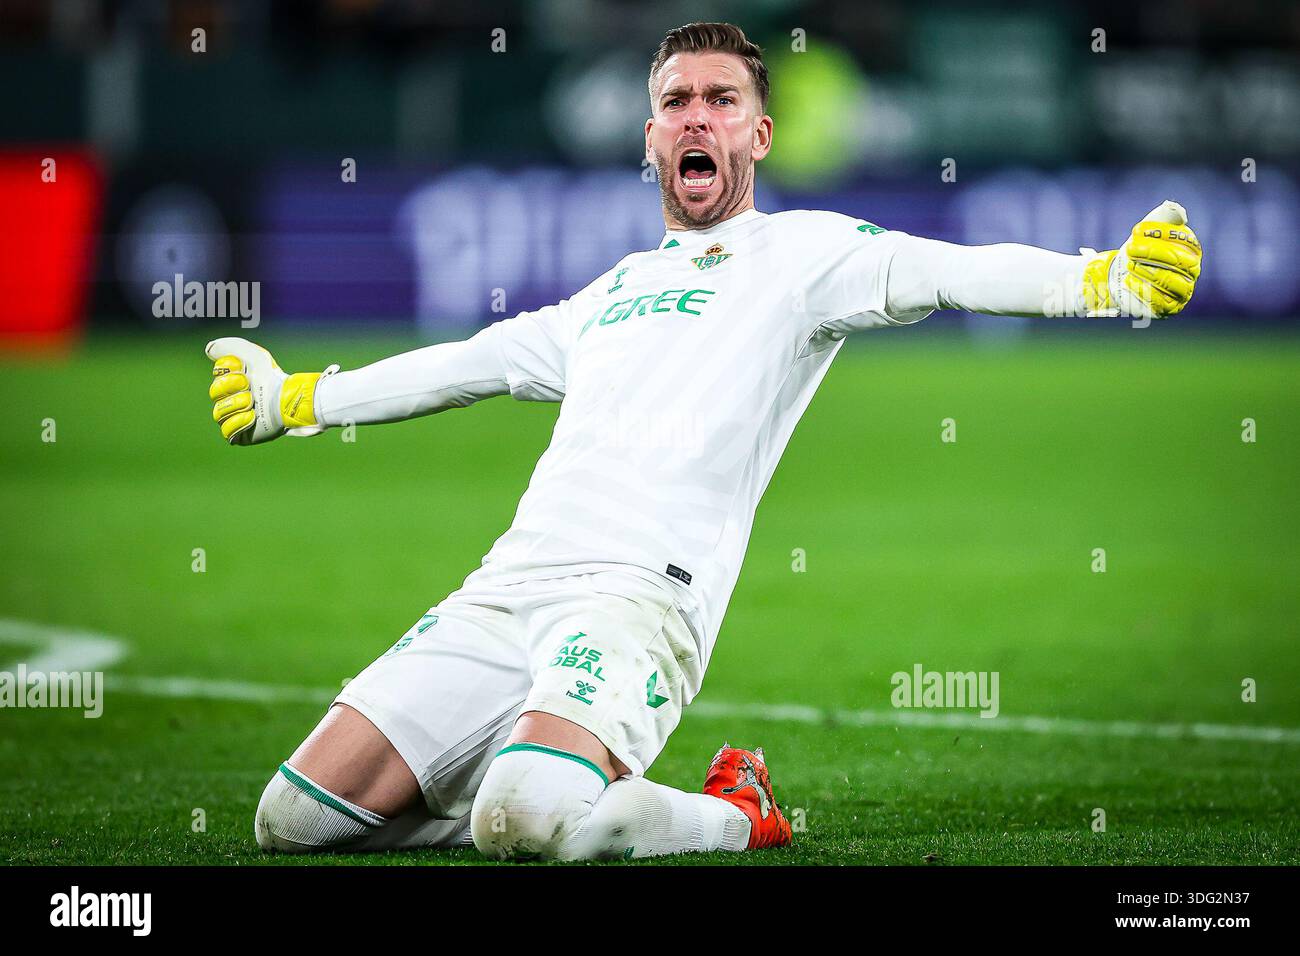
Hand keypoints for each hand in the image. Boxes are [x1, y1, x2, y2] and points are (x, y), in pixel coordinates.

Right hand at [206, 337, 336, 444]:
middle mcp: (229, 398)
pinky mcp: (240, 434)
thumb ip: (230, 347)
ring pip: (218, 413)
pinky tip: (253, 417)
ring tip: (252, 403)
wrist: (288, 399)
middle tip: (250, 388)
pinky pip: (226, 431)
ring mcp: (233, 417)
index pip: (217, 373)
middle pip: (214, 392)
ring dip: (236, 404)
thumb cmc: (272, 377)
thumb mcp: (254, 355)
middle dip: (232, 387)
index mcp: (230, 379)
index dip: (229, 371)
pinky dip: (238, 422)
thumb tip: (208, 349)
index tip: (245, 370)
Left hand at [1083, 200, 1201, 318]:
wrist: (1126, 277)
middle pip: (1177, 260)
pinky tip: (1128, 281)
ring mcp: (1183, 291)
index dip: (1160, 233)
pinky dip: (1141, 289)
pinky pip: (1158, 300)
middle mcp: (1192, 271)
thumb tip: (1175, 209)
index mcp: (1192, 250)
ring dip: (1147, 271)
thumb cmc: (1141, 252)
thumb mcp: (1150, 233)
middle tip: (1130, 248)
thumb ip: (1162, 218)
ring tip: (1129, 265)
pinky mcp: (1170, 307)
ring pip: (1169, 280)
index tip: (1136, 230)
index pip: (1184, 239)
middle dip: (1152, 252)